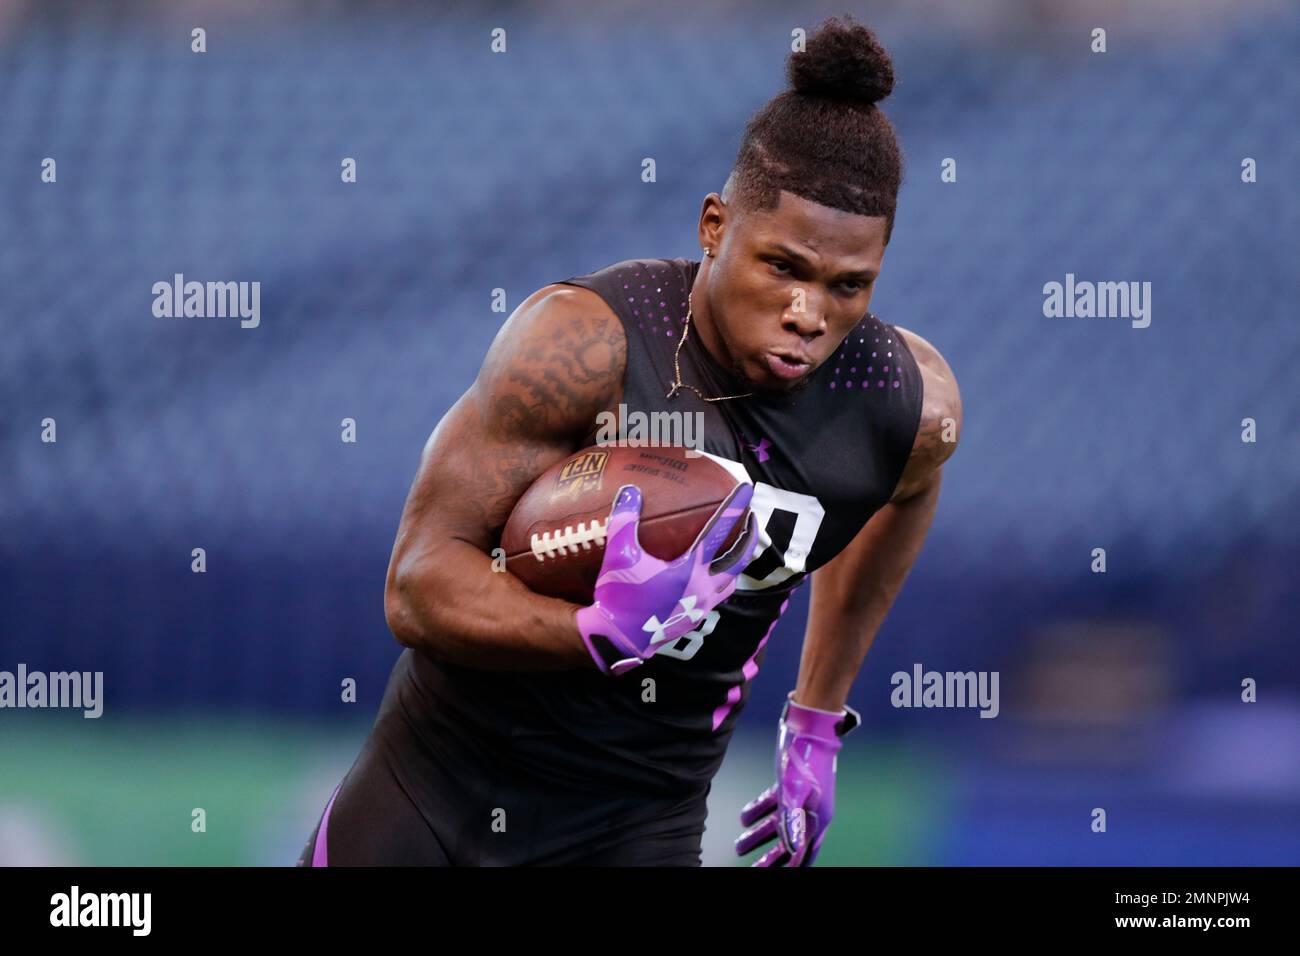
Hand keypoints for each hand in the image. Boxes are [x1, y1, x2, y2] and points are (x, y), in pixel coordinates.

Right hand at [575, 481, 757, 675]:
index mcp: (689, 569)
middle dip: (749, 537)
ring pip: (731, 581)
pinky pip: (718, 596)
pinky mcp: (693, 619)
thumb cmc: (619, 595)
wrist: (618, 639)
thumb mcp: (619, 554)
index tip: (746, 490)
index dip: (734, 508)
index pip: (719, 532)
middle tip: (750, 519)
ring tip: (737, 548)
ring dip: (738, 562)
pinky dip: (722, 581)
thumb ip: (625, 520)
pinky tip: (710, 576)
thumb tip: (630, 491)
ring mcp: (701, 606)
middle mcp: (703, 588)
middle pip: (738, 560)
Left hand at [734, 691, 860, 865]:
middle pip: (790, 843)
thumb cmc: (805, 759)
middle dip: (771, 857)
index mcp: (818, 819)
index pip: (805, 853)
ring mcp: (800, 798)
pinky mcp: (789, 784)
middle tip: (753, 868)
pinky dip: (759, 812)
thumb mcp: (797, 792)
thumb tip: (790, 851)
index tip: (771, 874)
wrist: (808, 726)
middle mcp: (810, 811)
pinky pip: (773, 805)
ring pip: (778, 825)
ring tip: (739, 845)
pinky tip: (744, 818)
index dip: (792, 866)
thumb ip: (793, 822)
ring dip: (759, 836)